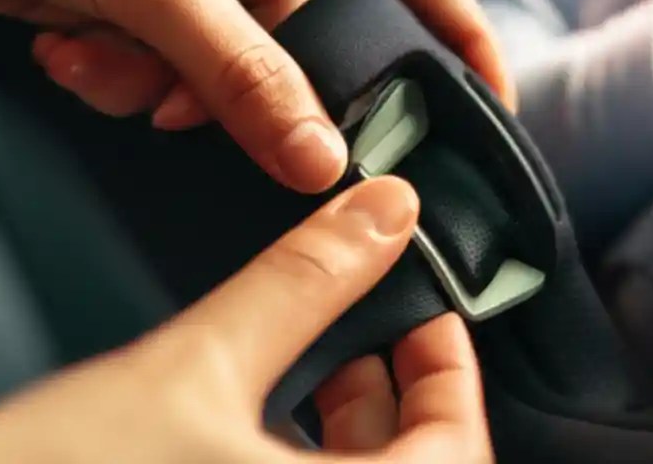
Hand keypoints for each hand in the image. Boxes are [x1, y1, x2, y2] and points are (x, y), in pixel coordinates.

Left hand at [0, 0, 511, 194]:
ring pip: (221, 59)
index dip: (451, 26)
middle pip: (298, 30)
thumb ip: (241, 71)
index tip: (485, 97)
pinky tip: (64, 49)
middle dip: (259, 85)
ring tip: (103, 61)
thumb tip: (321, 156)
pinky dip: (118, 73)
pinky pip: (157, 60)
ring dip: (169, 85)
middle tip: (233, 123)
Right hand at [0, 177, 492, 463]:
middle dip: (398, 398)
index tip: (428, 316)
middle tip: (370, 332)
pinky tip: (264, 428)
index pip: (459, 452)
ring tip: (319, 369)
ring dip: (356, 437)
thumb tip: (382, 211)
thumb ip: (302, 283)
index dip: (451, 372)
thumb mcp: (193, 365)